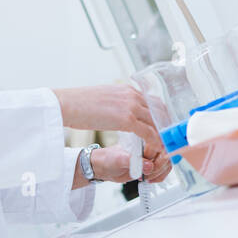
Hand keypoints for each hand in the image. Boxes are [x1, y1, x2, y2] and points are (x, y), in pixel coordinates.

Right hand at [51, 84, 171, 182]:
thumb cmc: (79, 103)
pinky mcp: (126, 119)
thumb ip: (116, 103)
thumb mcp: (104, 98)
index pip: (152, 101)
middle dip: (165, 124)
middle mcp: (132, 95)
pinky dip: (155, 140)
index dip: (160, 114)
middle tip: (169, 135)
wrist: (67, 104)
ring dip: (162, 134)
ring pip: (155, 121)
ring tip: (166, 144)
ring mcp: (131, 106)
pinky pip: (147, 131)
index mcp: (127, 90)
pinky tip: (157, 148)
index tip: (164, 124)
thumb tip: (118, 109)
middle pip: (158, 110)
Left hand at [90, 138, 171, 183]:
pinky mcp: (152, 163)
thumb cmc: (108, 159)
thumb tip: (148, 165)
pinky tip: (150, 179)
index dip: (157, 156)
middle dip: (159, 166)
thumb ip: (133, 162)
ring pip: (167, 162)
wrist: (105, 167)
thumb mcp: (118, 160)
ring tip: (147, 177)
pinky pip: (164, 169)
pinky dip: (160, 176)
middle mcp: (149, 144)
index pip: (159, 144)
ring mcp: (152, 154)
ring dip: (160, 173)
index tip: (150, 164)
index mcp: (142, 137)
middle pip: (166, 153)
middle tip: (147, 173)